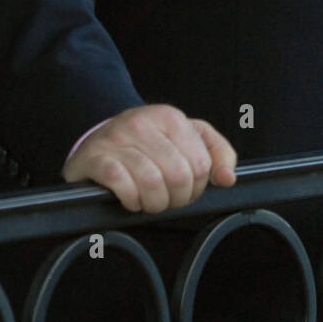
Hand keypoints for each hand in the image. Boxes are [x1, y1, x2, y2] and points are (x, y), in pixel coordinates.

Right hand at [62, 103, 237, 212]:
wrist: (98, 138)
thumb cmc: (148, 143)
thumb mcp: (188, 139)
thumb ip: (217, 154)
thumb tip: (227, 178)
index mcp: (170, 118)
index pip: (201, 165)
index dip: (197, 187)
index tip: (186, 188)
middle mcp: (143, 123)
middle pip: (179, 176)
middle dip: (176, 198)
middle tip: (168, 198)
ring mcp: (117, 138)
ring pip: (151, 182)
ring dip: (154, 203)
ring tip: (150, 201)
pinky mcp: (95, 157)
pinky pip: (122, 185)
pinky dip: (131, 200)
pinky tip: (131, 199)